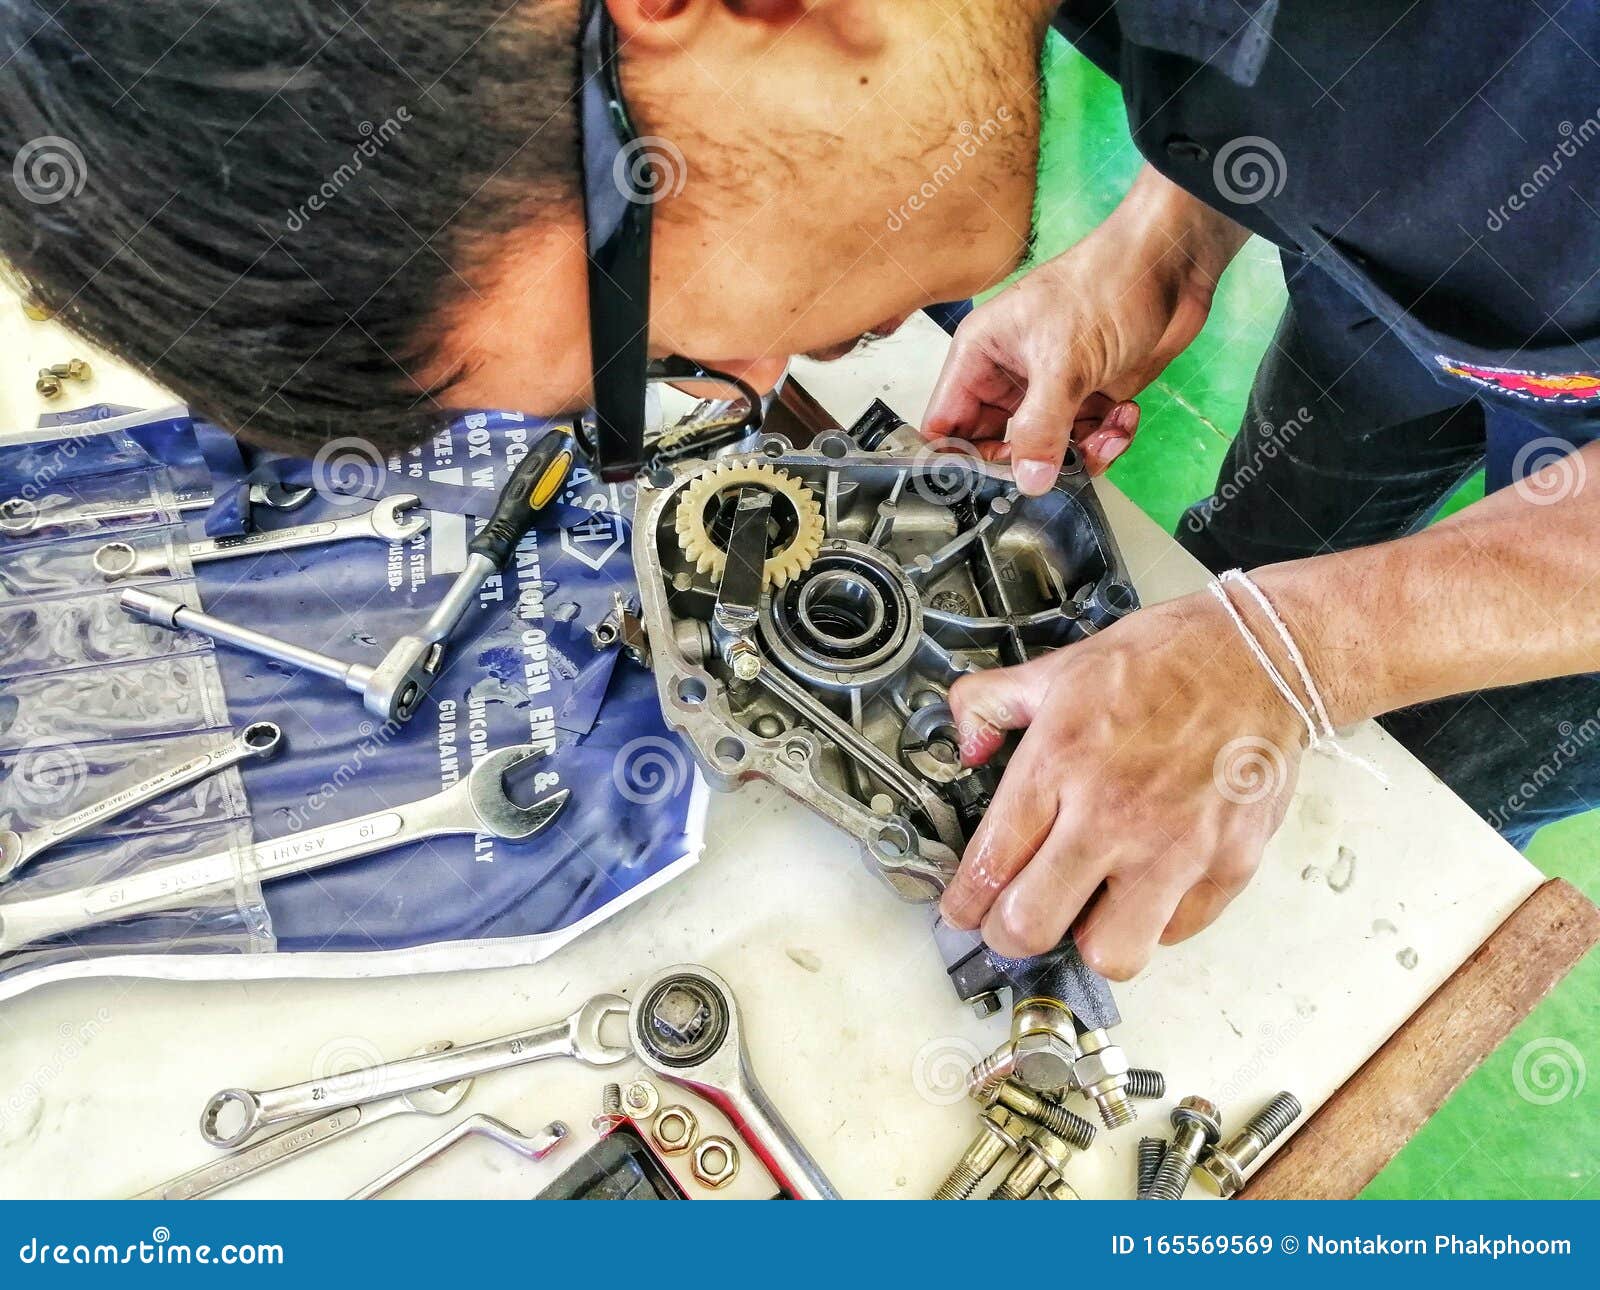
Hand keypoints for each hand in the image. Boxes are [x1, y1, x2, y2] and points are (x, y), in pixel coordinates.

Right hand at [923, 166, 1246, 493]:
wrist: (1170, 265)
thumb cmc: (1106, 284)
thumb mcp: (1063, 362)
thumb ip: (1040, 428)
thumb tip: (1027, 480)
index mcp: (981, 355)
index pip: (945, 422)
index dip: (961, 457)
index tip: (995, 477)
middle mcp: (1008, 375)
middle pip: (996, 445)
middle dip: (1033, 462)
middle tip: (1060, 464)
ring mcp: (1048, 388)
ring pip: (1046, 450)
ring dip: (1080, 454)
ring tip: (1108, 433)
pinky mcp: (1086, 395)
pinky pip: (1083, 440)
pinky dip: (1106, 440)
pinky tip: (1124, 416)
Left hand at [938, 592, 1303, 979]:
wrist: (1262, 656)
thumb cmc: (1166, 660)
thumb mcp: (1058, 668)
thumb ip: (992, 704)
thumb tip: (965, 743)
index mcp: (1059, 765)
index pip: (989, 865)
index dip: (962, 902)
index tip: (961, 909)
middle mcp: (1112, 815)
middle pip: (1032, 926)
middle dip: (1007, 933)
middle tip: (1011, 919)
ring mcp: (1174, 848)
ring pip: (1109, 952)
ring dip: (1089, 937)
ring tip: (1087, 907)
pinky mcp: (1227, 866)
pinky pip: (1176, 932)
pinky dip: (1156, 920)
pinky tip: (1147, 885)